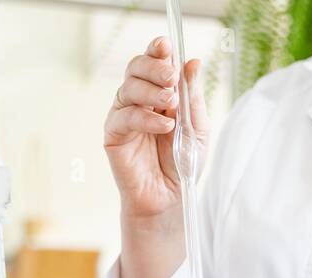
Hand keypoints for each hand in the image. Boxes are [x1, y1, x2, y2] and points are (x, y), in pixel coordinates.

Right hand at [104, 37, 207, 222]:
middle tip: (171, 77)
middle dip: (153, 67)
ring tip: (171, 104)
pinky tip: (165, 126)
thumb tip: (193, 62)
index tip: (166, 45)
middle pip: (136, 67)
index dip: (157, 50)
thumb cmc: (182, 164)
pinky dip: (145, 118)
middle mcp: (139, 100)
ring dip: (150, 91)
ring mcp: (124, 116)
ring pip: (128, 87)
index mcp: (160, 93)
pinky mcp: (114, 135)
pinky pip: (124, 117)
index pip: (154, 63)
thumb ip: (194, 97)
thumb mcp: (197, 128)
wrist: (170, 198)